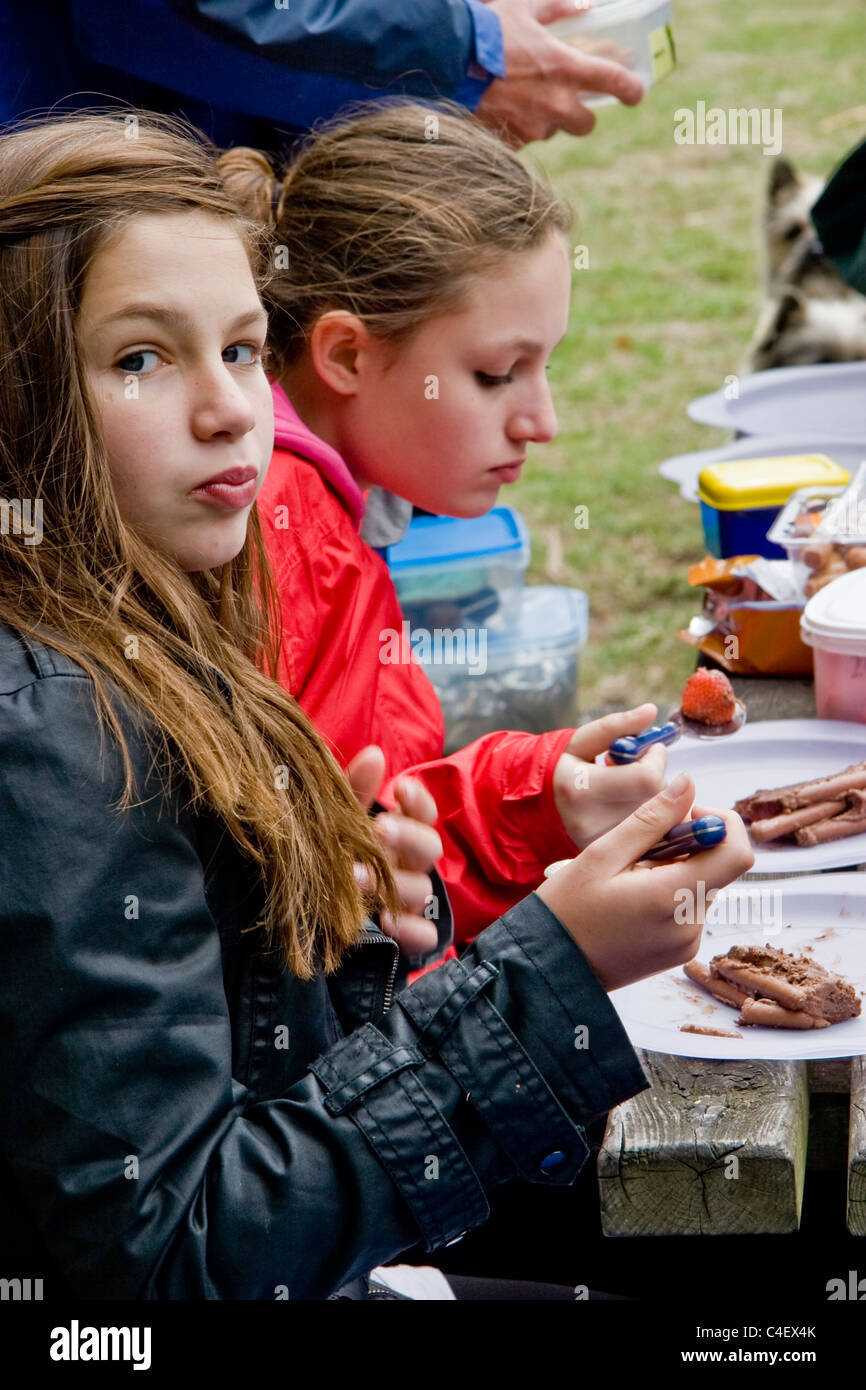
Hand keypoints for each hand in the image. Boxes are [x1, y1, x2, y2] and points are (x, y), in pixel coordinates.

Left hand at [346, 746, 441, 957]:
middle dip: (407, 837)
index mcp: (397, 835)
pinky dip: (411, 931)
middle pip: (429, 848)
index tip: (401, 786)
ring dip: (395, 883)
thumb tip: (374, 754)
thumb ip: (352, 790)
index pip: (422, 813)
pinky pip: (424, 938)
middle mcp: (408, 867)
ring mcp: (408, 904)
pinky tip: (387, 922)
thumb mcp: (337, 823)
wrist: (308, 921)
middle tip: (380, 830)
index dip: (418, 800)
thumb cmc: (328, 858)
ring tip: (354, 878)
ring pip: (422, 890)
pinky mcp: (404, 939)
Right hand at [476, 0, 643, 147]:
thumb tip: (583, 7)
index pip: (614, 82)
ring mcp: (533, 127)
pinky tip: (502, 109)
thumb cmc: (486, 32)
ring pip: (552, 131)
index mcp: (566, 68)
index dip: (632, 89)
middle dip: (581, 114)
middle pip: (586, 124)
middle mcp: (555, 104)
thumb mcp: (524, 8)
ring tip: (521, 99)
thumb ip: (558, 8)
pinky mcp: (511, 142)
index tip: (636, 92)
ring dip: (545, 119)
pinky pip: (524, 139)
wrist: (446, 64)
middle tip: (567, 101)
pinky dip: (518, 127)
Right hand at [537, 773, 755, 990]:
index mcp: (673, 898)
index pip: (737, 852)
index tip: (682, 816)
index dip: (719, 823)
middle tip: (638, 850)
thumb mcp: (603, 854)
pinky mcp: (680, 952)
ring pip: (702, 885)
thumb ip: (651, 818)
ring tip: (627, 878)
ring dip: (676, 869)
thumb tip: (688, 784)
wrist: (548, 969)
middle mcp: (690, 924)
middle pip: (718, 866)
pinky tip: (631, 898)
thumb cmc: (566, 909)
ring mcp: (688, 943)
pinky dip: (670, 892)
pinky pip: (690, 908)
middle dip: (687, 846)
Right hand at [553, 704, 667, 849]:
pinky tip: (628, 809)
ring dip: (653, 799)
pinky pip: (647, 837)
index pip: (646, 779)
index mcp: (581, 790)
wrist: (524, 811)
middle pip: (656, 800)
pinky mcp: (608, 857)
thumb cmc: (555, 769)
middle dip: (657, 778)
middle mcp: (591, 823)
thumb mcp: (577, 742)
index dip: (657, 759)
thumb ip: (615, 726)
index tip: (651, 748)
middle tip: (637, 767)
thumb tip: (651, 710)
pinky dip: (648, 819)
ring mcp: (600, 846)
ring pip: (656, 820)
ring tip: (626, 790)